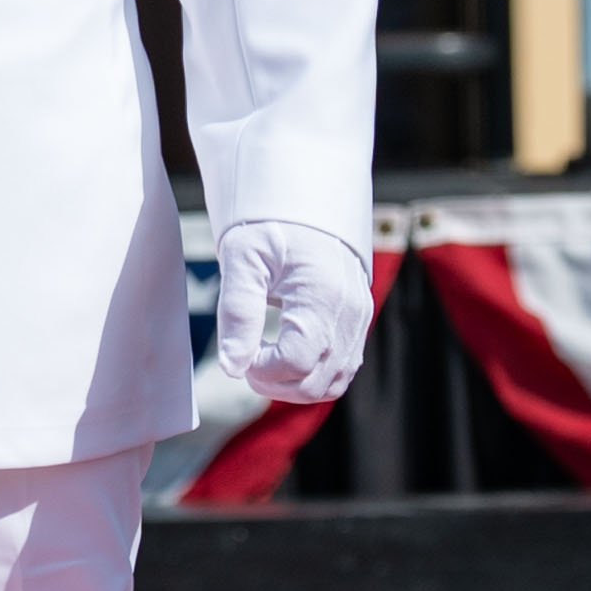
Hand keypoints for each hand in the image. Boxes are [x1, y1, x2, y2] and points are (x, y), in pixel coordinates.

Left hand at [214, 222, 371, 410]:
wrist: (308, 205)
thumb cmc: (271, 227)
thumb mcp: (243, 257)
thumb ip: (237, 312)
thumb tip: (232, 366)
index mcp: (322, 295)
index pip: (295, 362)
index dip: (261, 369)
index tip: (241, 351)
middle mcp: (349, 314)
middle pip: (313, 383)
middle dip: (273, 383)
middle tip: (247, 360)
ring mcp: (358, 322)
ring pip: (331, 384)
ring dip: (292, 385)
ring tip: (264, 360)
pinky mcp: (358, 325)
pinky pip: (341, 371)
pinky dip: (312, 375)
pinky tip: (285, 356)